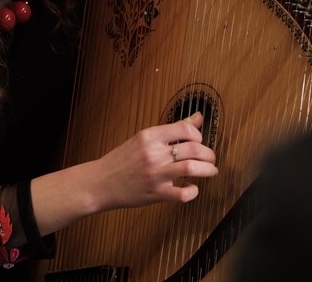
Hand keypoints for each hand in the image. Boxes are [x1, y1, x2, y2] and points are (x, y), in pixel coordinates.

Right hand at [90, 111, 218, 211]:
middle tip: (211, 159)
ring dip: (208, 170)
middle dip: (209, 154)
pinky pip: (183, 194)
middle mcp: (153, 153)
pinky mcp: (155, 193)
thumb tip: (198, 117)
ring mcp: (155, 174)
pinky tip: (192, 189)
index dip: (199, 135)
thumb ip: (172, 130)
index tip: (200, 142)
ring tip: (210, 171)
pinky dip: (193, 192)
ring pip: (192, 168)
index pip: (185, 128)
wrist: (100, 182)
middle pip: (194, 148)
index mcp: (149, 136)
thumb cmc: (121, 160)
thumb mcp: (143, 139)